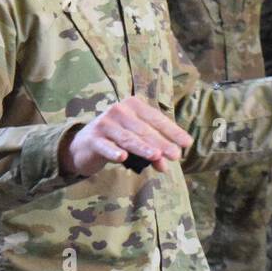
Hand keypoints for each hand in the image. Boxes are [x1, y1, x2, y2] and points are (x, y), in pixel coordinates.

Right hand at [60, 96, 193, 177]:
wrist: (84, 145)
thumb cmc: (117, 139)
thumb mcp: (137, 143)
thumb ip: (153, 150)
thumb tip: (166, 165)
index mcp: (134, 105)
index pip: (156, 119)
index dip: (172, 131)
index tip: (187, 143)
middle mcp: (119, 110)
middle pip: (144, 129)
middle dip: (161, 143)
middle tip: (176, 155)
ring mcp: (105, 123)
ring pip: (128, 138)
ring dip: (142, 147)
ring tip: (156, 156)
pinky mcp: (93, 139)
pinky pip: (105, 146)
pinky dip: (113, 152)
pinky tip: (122, 157)